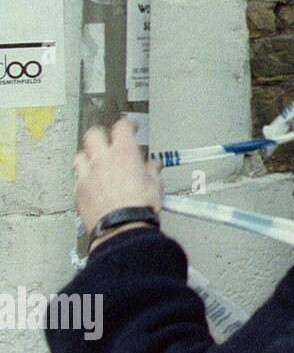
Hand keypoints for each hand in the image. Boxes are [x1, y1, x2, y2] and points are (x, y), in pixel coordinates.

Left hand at [73, 120, 161, 243]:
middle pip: (93, 134)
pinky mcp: (78, 190)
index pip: (121, 127)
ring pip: (80, 155)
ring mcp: (87, 174)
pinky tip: (91, 183)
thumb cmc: (139, 207)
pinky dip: (84, 178)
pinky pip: (77, 177)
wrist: (122, 227)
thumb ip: (151, 170)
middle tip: (108, 139)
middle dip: (101, 134)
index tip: (130, 128)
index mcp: (124, 153)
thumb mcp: (155, 184)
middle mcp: (102, 159)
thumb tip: (152, 166)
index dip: (127, 125)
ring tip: (95, 161)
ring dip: (88, 156)